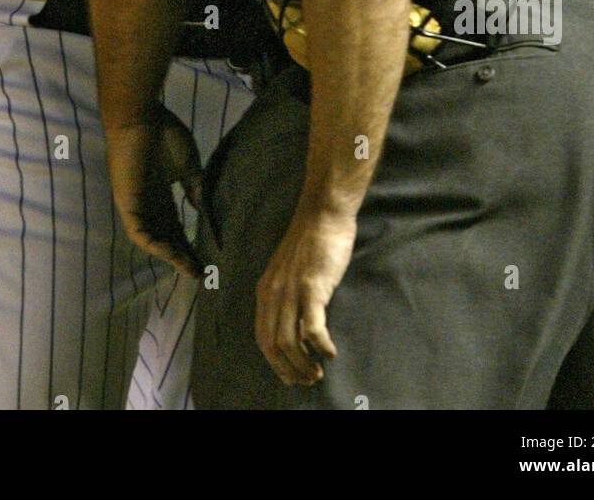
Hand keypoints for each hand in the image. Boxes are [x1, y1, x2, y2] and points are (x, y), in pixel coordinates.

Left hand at [106, 106, 203, 278]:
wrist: (140, 118)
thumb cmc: (164, 135)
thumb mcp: (189, 165)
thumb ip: (195, 188)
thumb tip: (201, 210)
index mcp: (161, 193)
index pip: (175, 224)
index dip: (189, 241)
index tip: (207, 257)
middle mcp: (148, 203)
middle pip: (167, 237)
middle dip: (183, 256)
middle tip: (201, 273)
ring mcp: (136, 206)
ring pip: (153, 239)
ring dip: (171, 256)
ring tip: (190, 269)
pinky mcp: (127, 205)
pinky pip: (139, 233)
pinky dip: (155, 246)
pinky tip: (171, 255)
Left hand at [255, 207, 356, 386]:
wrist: (323, 213)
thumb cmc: (310, 240)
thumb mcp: (286, 270)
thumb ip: (285, 294)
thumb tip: (294, 324)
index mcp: (265, 290)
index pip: (262, 337)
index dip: (275, 363)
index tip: (289, 376)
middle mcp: (273, 293)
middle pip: (273, 346)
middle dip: (288, 370)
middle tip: (306, 381)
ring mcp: (292, 291)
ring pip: (290, 343)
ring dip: (304, 365)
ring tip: (318, 372)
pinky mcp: (312, 288)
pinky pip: (312, 329)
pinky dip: (321, 347)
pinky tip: (331, 352)